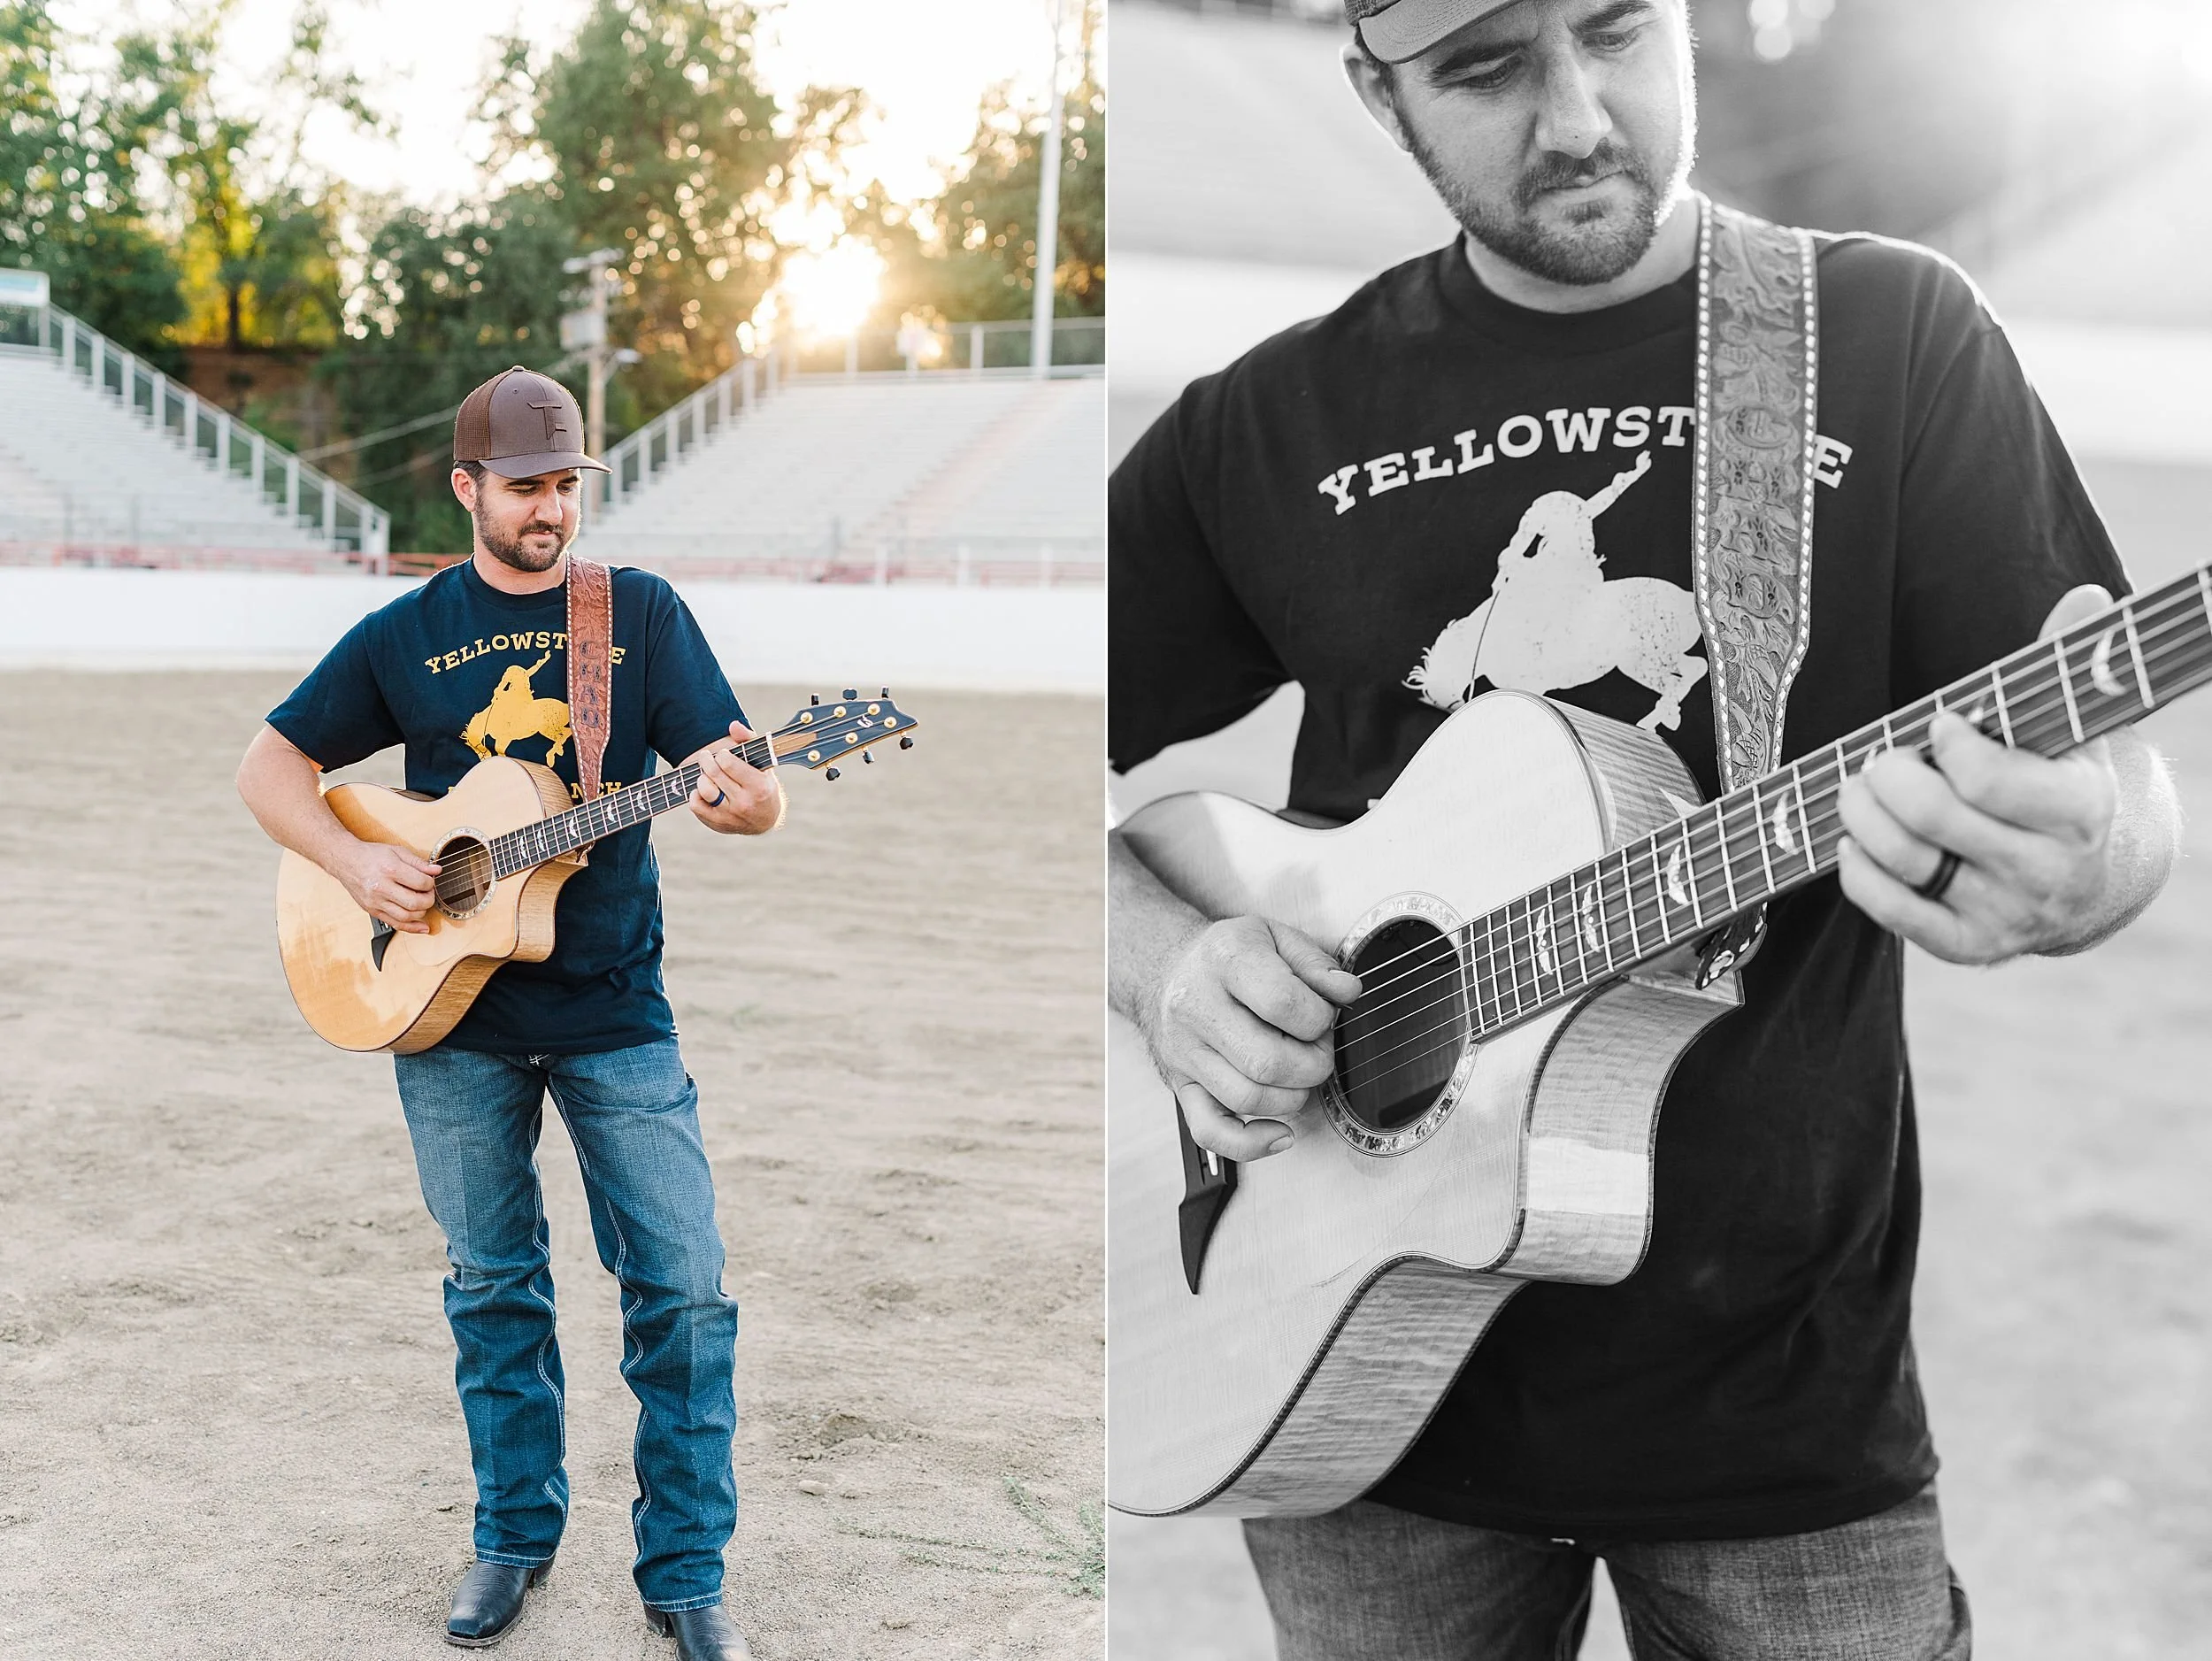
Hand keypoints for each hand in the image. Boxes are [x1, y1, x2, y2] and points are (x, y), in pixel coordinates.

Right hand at [338, 842, 441, 934]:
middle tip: (428, 893)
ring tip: (423, 903)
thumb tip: (437, 871)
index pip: (421, 883)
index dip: (431, 883)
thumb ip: (418, 862)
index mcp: (390, 870)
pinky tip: (422, 927)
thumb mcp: (397, 851)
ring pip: (406, 916)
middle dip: (429, 899)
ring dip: (421, 913)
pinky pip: (395, 924)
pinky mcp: (372, 910)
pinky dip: (411, 928)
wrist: (346, 861)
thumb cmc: (371, 855)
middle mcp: (381, 887)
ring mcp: (375, 901)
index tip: (430, 881)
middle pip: (415, 902)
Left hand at [689, 720, 781, 834]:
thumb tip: (733, 725)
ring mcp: (730, 815)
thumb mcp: (762, 762)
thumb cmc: (763, 784)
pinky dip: (695, 794)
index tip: (724, 755)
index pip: (728, 763)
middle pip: (713, 773)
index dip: (722, 755)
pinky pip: (696, 805)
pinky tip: (702, 789)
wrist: (765, 820)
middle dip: (706, 760)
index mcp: (759, 786)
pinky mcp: (717, 823)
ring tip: (706, 774)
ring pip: (704, 790)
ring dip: (701, 777)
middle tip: (706, 757)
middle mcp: (745, 803)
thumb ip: (749, 740)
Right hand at [1139, 915, 1362, 1161]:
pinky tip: (1279, 1133)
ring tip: (1297, 1073)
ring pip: (1248, 1098)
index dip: (1318, 1018)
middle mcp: (1195, 1006)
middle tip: (1316, 1049)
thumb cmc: (1227, 958)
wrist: (1164, 970)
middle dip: (1312, 1065)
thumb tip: (1347, 992)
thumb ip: (1317, 963)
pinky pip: (1211, 1131)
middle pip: (1267, 1061)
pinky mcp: (1180, 1085)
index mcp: (1225, 960)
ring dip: (1293, 1097)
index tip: (1321, 1016)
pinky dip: (1252, 1143)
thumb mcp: (1275, 937)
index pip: (1282, 1002)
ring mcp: (1184, 1050)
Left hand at [1836, 586, 2120, 963]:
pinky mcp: (1968, 947)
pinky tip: (1852, 842)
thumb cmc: (2056, 783)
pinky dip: (1858, 872)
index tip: (1939, 723)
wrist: (2083, 881)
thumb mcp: (2073, 727)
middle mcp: (2049, 872)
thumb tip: (2087, 598)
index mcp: (2082, 810)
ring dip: (1860, 816)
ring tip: (1854, 789)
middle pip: (1933, 817)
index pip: (1991, 779)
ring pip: (1905, 861)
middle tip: (1878, 757)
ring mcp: (2008, 915)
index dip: (1949, 743)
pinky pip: (1892, 912)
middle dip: (1888, 774)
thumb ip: (2068, 665)